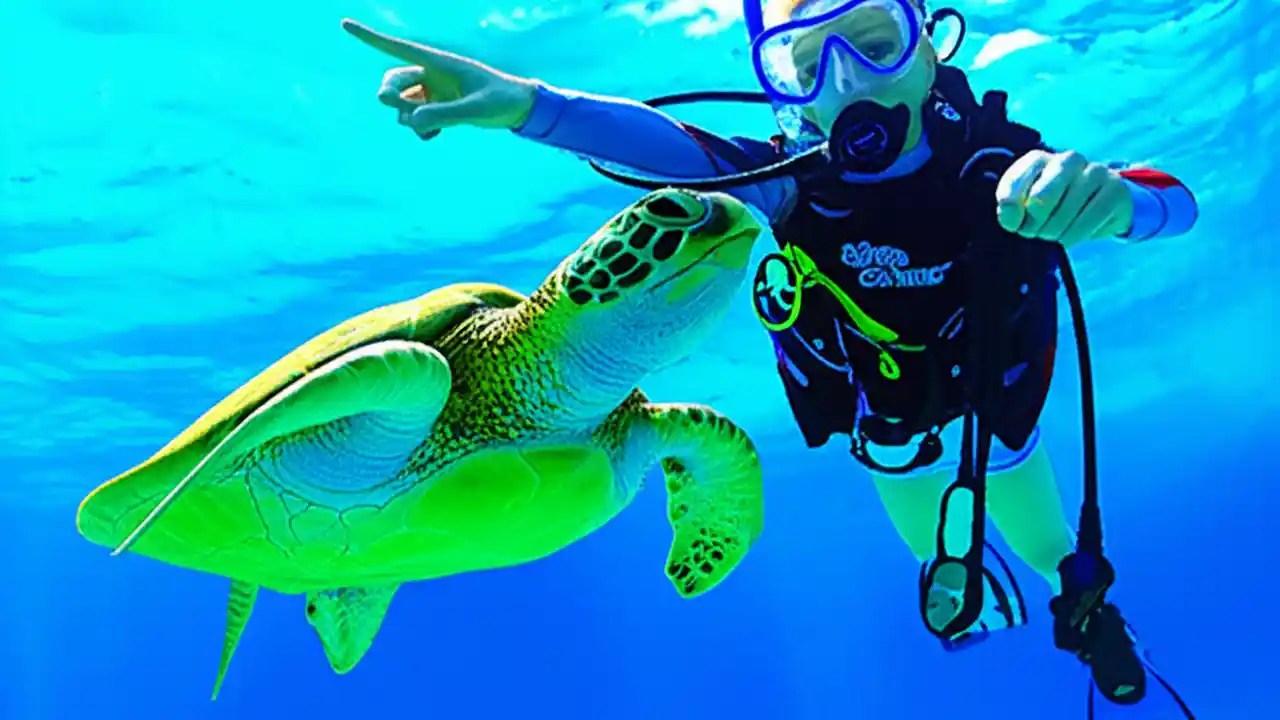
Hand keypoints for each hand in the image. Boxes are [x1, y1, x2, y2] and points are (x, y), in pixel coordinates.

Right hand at [341, 19, 537, 139]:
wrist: (518, 109)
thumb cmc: (502, 101)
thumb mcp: (478, 109)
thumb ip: (446, 115)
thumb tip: (412, 121)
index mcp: (440, 62)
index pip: (399, 49)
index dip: (371, 38)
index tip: (344, 23)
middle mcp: (432, 75)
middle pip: (393, 81)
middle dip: (389, 95)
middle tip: (393, 106)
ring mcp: (433, 92)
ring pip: (403, 105)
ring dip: (408, 118)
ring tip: (432, 128)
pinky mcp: (437, 108)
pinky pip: (415, 120)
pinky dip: (419, 129)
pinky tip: (435, 135)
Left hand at [996, 149, 1133, 248]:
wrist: (1097, 205)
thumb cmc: (1051, 207)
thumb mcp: (1024, 206)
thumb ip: (1010, 210)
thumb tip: (1011, 220)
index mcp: (1039, 159)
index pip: (1014, 184)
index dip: (1010, 212)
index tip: (1013, 225)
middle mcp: (1068, 159)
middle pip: (1041, 199)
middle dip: (1034, 224)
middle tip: (1034, 233)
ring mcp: (1094, 171)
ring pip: (1065, 212)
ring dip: (1054, 233)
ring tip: (1052, 235)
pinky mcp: (1114, 189)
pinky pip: (1089, 220)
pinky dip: (1074, 235)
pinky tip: (1068, 237)